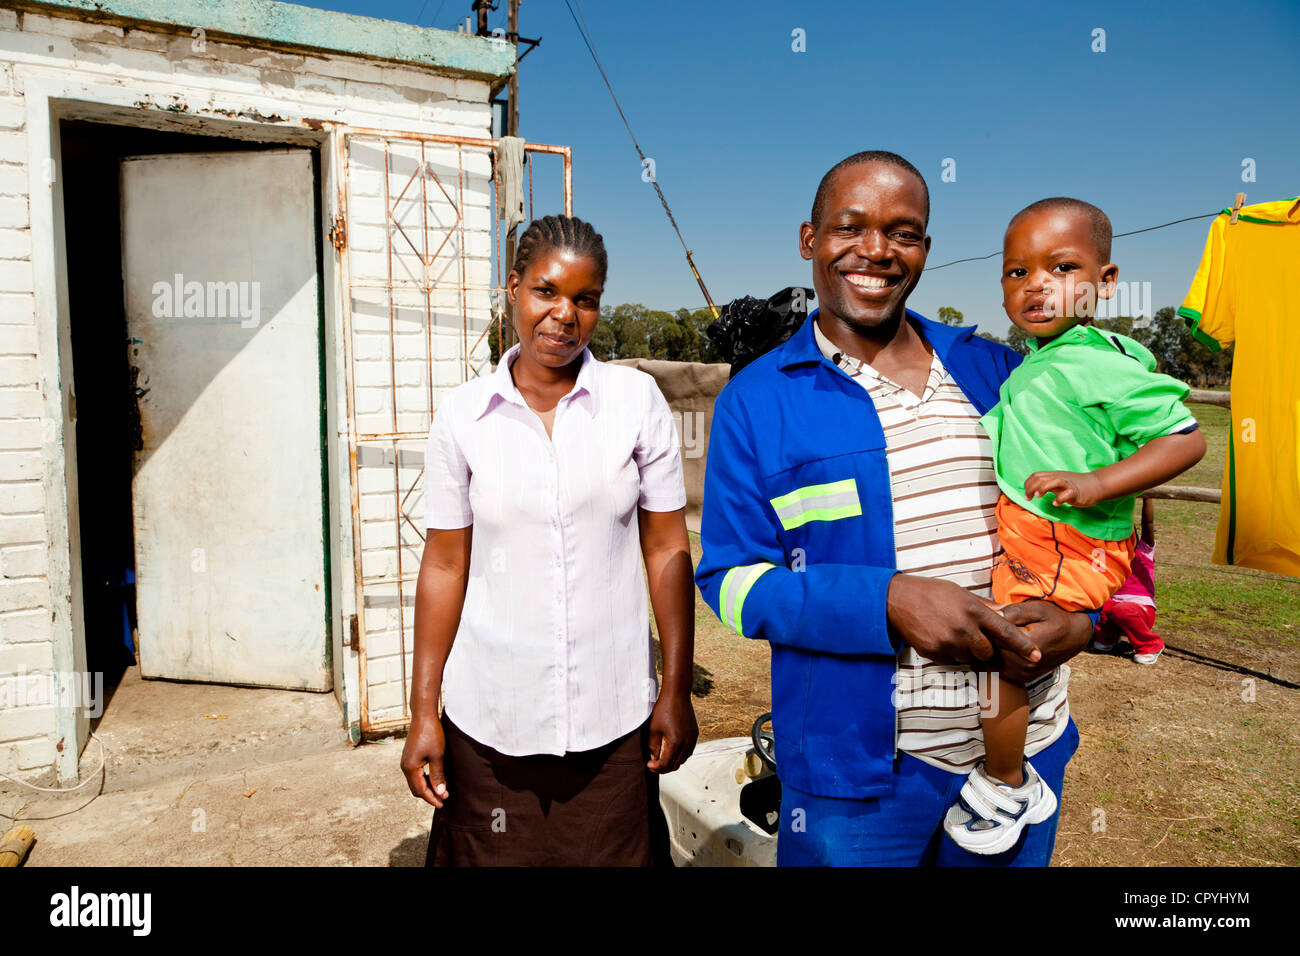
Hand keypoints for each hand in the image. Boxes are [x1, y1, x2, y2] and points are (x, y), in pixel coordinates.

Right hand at [400, 712, 449, 807]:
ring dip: (427, 787)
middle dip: (429, 795)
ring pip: (415, 782)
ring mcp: (406, 761)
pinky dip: (424, 779)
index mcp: (410, 768)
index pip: (421, 790)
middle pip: (416, 788)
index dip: (432, 799)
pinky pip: (415, 774)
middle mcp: (405, 766)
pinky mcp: (409, 757)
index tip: (442, 804)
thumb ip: (438, 775)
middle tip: (444, 798)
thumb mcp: (438, 756)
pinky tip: (435, 778)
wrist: (423, 716)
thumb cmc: (431, 733)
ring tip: (441, 790)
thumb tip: (440, 793)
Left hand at [646, 689, 697, 773]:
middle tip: (654, 765)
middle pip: (676, 765)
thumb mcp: (653, 729)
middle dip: (664, 768)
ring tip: (662, 759)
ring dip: (673, 762)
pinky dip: (680, 755)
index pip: (666, 764)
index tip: (649, 765)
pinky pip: (689, 751)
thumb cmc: (663, 709)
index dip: (656, 768)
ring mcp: (693, 738)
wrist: (677, 694)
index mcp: (675, 742)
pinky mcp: (695, 734)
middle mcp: (687, 742)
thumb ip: (653, 747)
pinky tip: (672, 752)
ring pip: (683, 759)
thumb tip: (654, 759)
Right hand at [886, 574, 1040, 665]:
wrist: (897, 600)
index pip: (1006, 632)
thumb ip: (984, 607)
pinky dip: (949, 652)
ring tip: (950, 633)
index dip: (1024, 646)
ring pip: (968, 658)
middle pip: (987, 652)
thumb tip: (1006, 614)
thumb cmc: (931, 592)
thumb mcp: (961, 593)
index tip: (1037, 656)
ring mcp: (948, 642)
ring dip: (965, 651)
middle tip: (972, 636)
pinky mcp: (934, 652)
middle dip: (984, 648)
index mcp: (974, 611)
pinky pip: (950, 660)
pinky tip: (938, 636)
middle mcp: (963, 629)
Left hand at [986, 600, 1092, 681]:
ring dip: (985, 651)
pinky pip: (997, 670)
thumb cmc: (1055, 618)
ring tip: (983, 636)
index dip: (982, 627)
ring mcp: (1023, 674)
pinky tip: (993, 647)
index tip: (977, 618)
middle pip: (989, 652)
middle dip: (982, 639)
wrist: (1074, 636)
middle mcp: (1025, 664)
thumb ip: (1014, 612)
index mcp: (1028, 645)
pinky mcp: (1022, 678)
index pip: (993, 637)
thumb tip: (993, 614)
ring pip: (990, 663)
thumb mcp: (1037, 608)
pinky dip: (992, 660)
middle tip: (976, 626)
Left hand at [1024, 470, 1104, 507]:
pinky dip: (1060, 499)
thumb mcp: (1059, 482)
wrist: (1096, 484)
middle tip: (1029, 498)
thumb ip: (1047, 484)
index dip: (1028, 484)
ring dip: (1043, 488)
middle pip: (1041, 478)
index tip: (1026, 495)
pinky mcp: (1076, 492)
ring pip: (1054, 482)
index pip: (1036, 475)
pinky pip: (1067, 494)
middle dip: (1031, 488)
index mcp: (1053, 476)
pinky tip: (1055, 504)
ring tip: (1038, 496)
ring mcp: (1068, 484)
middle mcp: (1059, 478)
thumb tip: (1032, 490)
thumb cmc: (1075, 485)